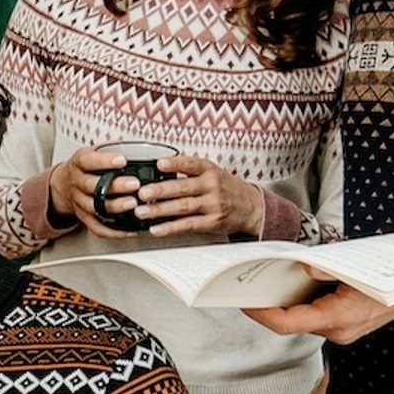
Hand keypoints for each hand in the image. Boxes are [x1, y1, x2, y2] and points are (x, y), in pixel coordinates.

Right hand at [48, 146, 153, 238]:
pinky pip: (97, 227)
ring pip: (94, 207)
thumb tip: (135, 144)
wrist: (63, 185)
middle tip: (134, 184)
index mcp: (79, 163)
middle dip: (115, 186)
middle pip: (92, 186)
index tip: (123, 160)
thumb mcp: (92, 151)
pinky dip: (113, 231)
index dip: (105, 161)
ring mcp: (78, 202)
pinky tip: (128, 229)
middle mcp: (76, 183)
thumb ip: (110, 148)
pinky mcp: (83, 217)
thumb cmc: (85, 167)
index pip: (89, 161)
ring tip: (133, 204)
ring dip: (115, 207)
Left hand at [128, 155, 264, 238]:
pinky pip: (188, 225)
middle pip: (183, 187)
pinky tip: (156, 229)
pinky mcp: (211, 222)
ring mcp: (212, 205)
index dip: (175, 163)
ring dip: (159, 210)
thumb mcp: (212, 173)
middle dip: (160, 190)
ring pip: (183, 207)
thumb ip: (188, 172)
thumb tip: (158, 172)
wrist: (252, 207)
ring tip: (142, 212)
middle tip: (142, 192)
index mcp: (210, 170)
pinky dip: (170, 228)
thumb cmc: (226, 188)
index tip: (159, 163)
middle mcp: (211, 186)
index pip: (191, 164)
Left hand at [246, 277, 393, 346]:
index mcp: (338, 318)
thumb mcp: (358, 269)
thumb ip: (328, 269)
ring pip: (301, 320)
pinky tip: (292, 286)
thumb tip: (304, 267)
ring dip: (283, 305)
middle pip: (290, 323)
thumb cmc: (390, 281)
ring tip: (264, 285)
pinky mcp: (342, 326)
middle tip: (246, 290)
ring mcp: (340, 331)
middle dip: (267, 307)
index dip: (261, 314)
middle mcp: (336, 330)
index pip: (287, 323)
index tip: (243, 303)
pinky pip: (313, 316)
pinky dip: (300, 303)